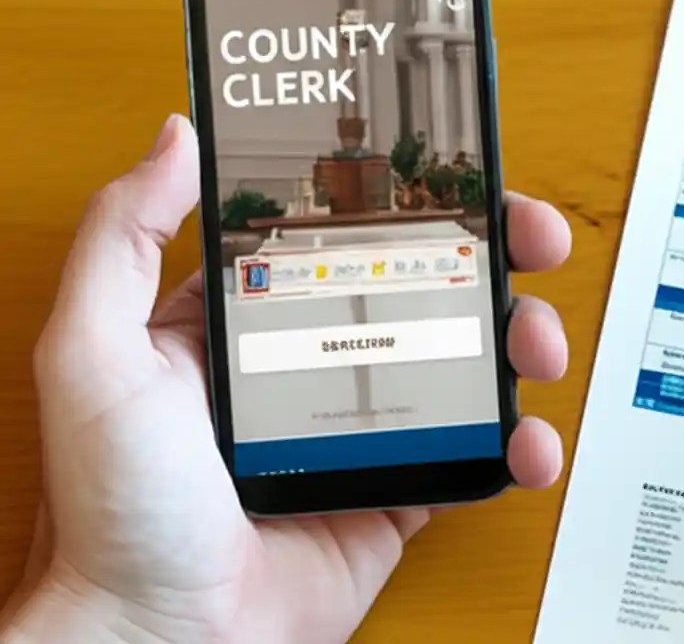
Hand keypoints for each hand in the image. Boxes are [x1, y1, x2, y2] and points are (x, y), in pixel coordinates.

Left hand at [1, 115, 572, 642]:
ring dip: (523, 339)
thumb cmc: (113, 511)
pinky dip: (521, 444)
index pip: (349, 230)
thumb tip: (176, 141)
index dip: (414, 196)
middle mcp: (316, 360)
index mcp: (252, 316)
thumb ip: (123, 240)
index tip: (464, 174)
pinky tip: (529, 443)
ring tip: (537, 347)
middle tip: (535, 239)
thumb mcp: (93, 354)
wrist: (163, 639)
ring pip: (470, 360)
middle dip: (498, 253)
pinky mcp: (402, 488)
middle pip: (430, 284)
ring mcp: (367, 425)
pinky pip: (478, 453)